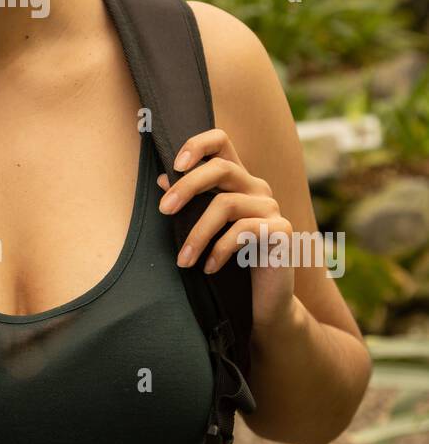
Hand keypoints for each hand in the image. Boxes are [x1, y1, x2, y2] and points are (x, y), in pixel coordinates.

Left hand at [155, 127, 294, 330]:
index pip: (221, 141)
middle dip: (187, 186)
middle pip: (220, 168)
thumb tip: (162, 180)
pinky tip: (209, 269)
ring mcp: (271, 208)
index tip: (175, 165)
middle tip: (163, 210)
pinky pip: (243, 231)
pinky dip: (220, 250)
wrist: (265, 302)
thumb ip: (190, 205)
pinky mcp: (283, 231)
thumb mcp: (205, 230)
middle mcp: (257, 188)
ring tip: (183, 260)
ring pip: (226, 204)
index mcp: (238, 180)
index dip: (197, 145)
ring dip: (198, 234)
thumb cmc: (230, 262)